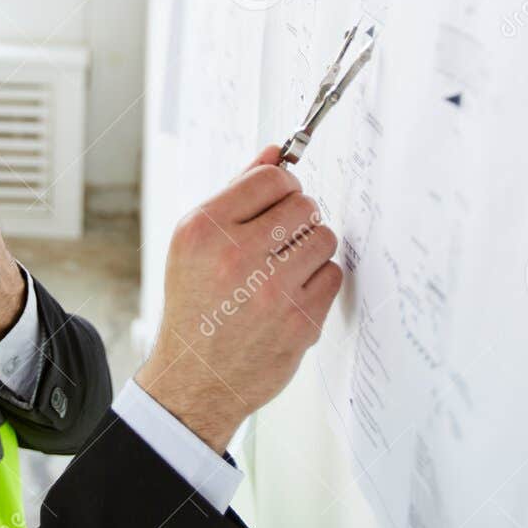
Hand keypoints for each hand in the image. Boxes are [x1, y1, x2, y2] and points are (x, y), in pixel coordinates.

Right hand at [136, 145, 341, 452]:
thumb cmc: (195, 306)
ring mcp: (272, 290)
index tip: (280, 199)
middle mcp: (237, 256)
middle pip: (304, 204)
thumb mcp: (194, 243)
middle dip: (298, 217)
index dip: (282, 186)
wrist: (196, 376)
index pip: (271, 178)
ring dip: (310, 248)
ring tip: (285, 267)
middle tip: (281, 238)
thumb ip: (236, 193)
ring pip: (324, 237)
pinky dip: (318, 281)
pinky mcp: (301, 319)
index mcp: (205, 229)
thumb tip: (274, 152)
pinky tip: (292, 293)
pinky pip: (333, 274)